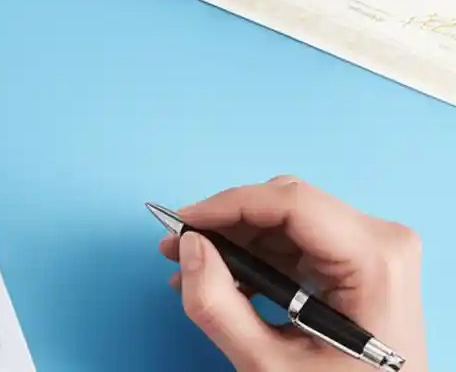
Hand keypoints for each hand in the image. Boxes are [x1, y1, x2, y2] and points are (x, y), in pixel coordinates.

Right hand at [159, 176, 426, 371]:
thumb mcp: (271, 365)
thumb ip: (219, 307)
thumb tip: (188, 247)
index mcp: (375, 260)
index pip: (291, 203)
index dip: (227, 205)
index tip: (179, 222)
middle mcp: (381, 241)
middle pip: (286, 206)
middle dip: (226, 224)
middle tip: (177, 248)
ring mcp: (374, 249)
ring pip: (286, 220)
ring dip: (235, 240)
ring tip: (193, 269)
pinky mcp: (361, 261)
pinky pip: (298, 240)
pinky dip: (257, 256)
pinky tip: (226, 281)